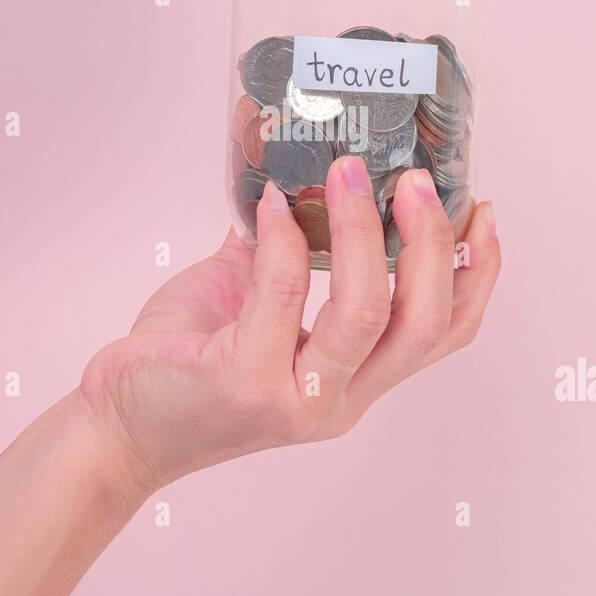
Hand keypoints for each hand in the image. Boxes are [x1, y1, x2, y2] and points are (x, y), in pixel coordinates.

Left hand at [80, 155, 500, 489]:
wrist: (115, 424)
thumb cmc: (184, 365)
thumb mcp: (255, 310)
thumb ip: (290, 260)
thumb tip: (304, 181)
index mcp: (355, 381)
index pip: (443, 336)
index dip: (476, 275)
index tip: (480, 214)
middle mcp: (337, 400)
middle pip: (422, 324)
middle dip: (432, 244)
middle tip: (416, 180)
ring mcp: (293, 397)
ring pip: (364, 312)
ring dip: (364, 231)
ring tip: (349, 172)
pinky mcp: (243, 382)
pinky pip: (281, 295)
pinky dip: (282, 239)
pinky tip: (268, 201)